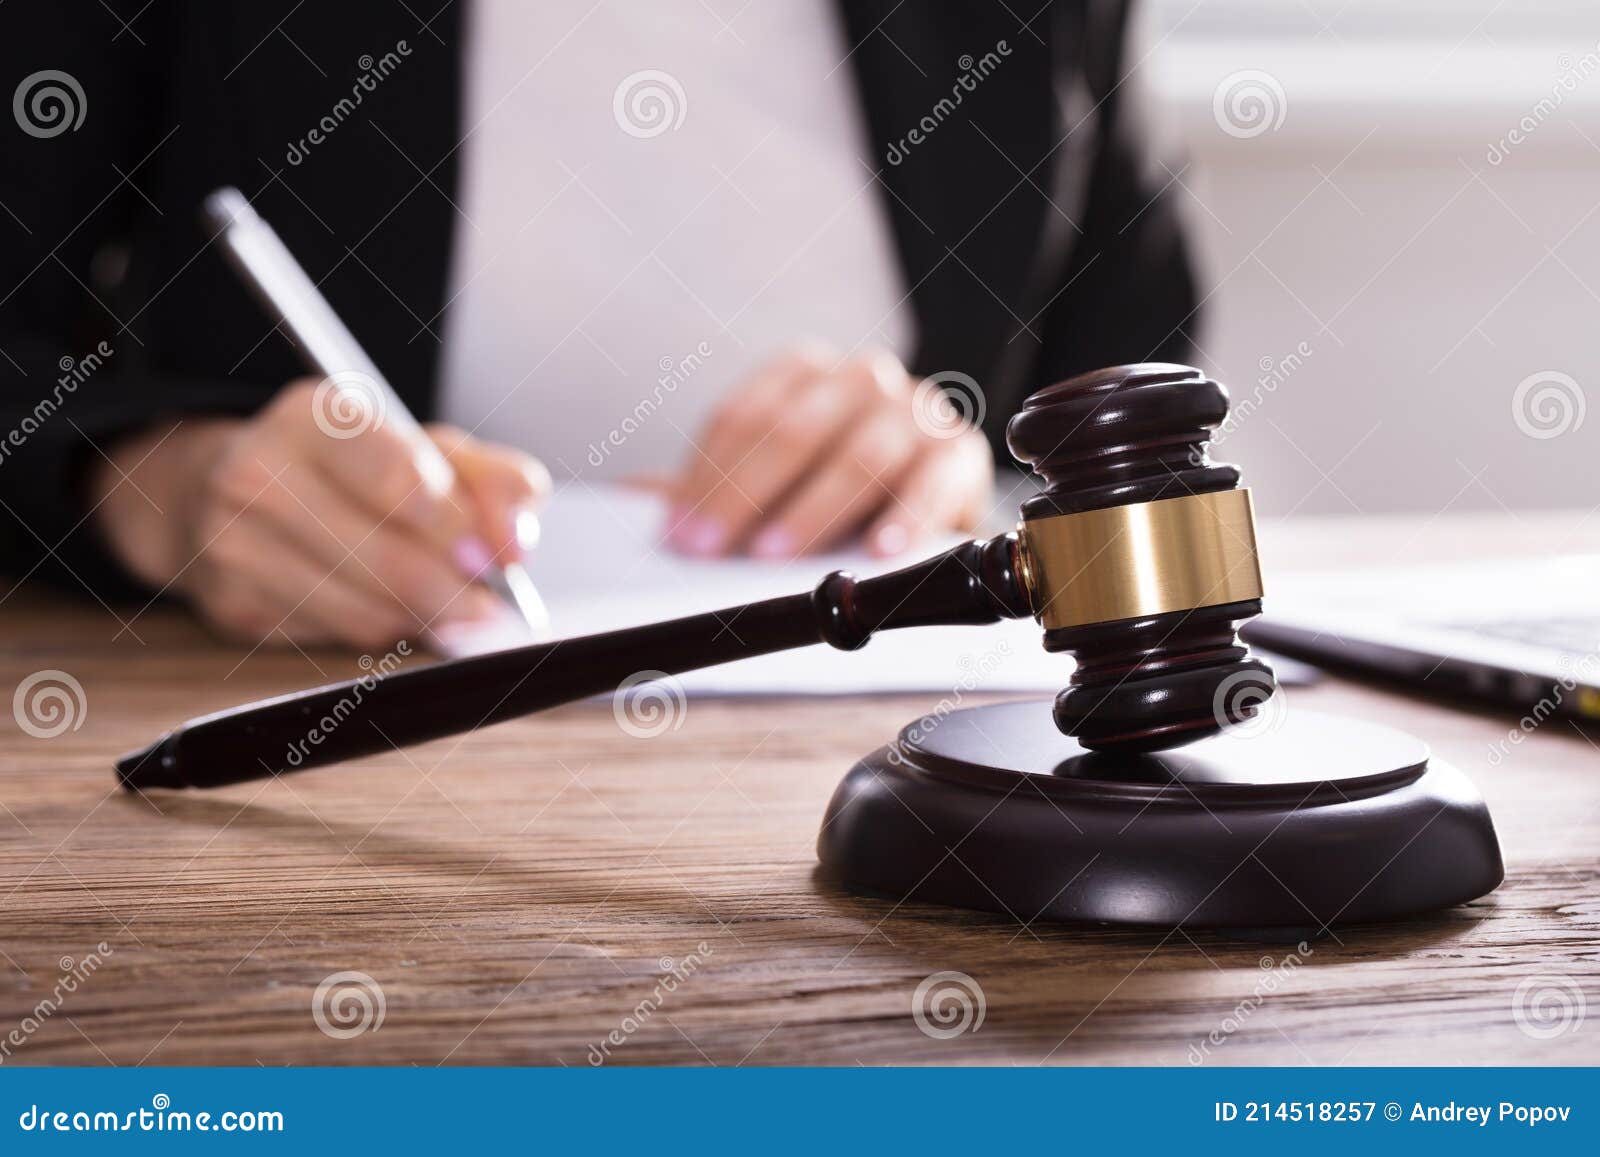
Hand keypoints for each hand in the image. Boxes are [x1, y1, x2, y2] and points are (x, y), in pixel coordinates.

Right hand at [90, 378, 549, 648]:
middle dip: (454, 589)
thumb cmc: (353, 467)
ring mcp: (234, 540)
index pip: (398, 478)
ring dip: (422, 615)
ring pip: (365, 607)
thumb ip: (493, 482)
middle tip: (489, 603)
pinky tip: (390, 605)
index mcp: (316, 414)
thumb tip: (517, 542)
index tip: (496, 556)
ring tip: (443, 600)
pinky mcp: (233, 602)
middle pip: (386, 555)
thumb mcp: (431, 450)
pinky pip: (337, 635)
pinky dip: (382, 628)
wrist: (233, 489)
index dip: (460, 527)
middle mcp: (259, 470)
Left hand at [666, 347, 992, 558]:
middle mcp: (862, 379)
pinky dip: (904, 517)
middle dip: (745, 495)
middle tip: (713, 550)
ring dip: (813, 510)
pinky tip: (879, 551)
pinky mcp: (958, 451)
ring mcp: (915, 411)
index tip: (679, 534)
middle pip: (794, 431)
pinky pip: (930, 483)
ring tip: (776, 555)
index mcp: (806, 373)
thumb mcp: (773, 481)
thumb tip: (627, 502)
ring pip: (859, 456)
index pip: (744, 417)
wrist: (934, 493)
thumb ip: (711, 485)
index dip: (705, 479)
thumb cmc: (840, 488)